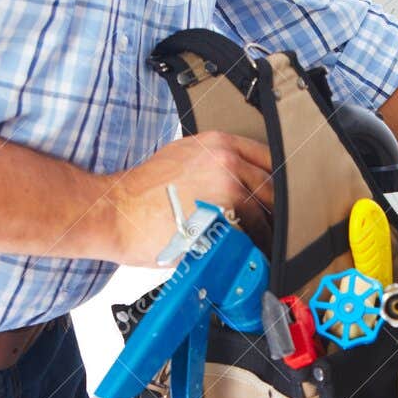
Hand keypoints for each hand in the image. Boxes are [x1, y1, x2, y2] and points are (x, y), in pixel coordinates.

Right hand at [103, 132, 273, 266]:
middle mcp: (227, 160)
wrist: (116, 212)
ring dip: (272, 230)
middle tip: (280, 227)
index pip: (267, 159)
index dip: (277, 182)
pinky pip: (256, 232)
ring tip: (270, 246)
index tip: (279, 199)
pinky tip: (257, 254)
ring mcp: (229, 187)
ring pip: (269, 210)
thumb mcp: (180, 160)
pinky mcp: (225, 217)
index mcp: (218, 144)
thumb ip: (214, 166)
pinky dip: (260, 244)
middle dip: (278, 209)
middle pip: (273, 185)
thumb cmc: (141, 195)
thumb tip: (238, 184)